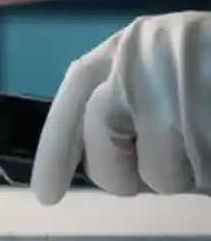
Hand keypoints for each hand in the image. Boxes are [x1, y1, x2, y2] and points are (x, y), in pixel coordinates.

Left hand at [32, 12, 210, 203]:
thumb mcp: (171, 74)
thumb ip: (129, 111)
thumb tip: (97, 165)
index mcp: (128, 45)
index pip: (74, 99)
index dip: (56, 150)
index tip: (47, 194)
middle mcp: (141, 58)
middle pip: (105, 152)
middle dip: (131, 174)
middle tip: (173, 162)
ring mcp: (176, 85)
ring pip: (160, 175)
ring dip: (191, 175)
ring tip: (210, 142)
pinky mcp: (202, 122)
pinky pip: (199, 176)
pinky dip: (210, 175)